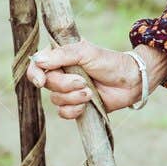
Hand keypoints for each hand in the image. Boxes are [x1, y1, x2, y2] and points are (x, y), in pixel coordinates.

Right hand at [25, 40, 166, 118]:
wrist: (131, 82)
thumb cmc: (110, 63)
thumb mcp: (87, 52)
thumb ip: (62, 55)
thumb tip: (38, 60)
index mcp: (61, 57)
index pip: (37, 65)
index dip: (35, 74)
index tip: (41, 81)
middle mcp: (62, 73)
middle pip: (48, 84)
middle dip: (65, 85)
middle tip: (84, 82)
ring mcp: (68, 90)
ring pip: (55, 100)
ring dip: (73, 98)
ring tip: (91, 92)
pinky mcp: (76, 105)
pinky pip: (63, 113)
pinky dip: (74, 111)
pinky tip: (86, 105)